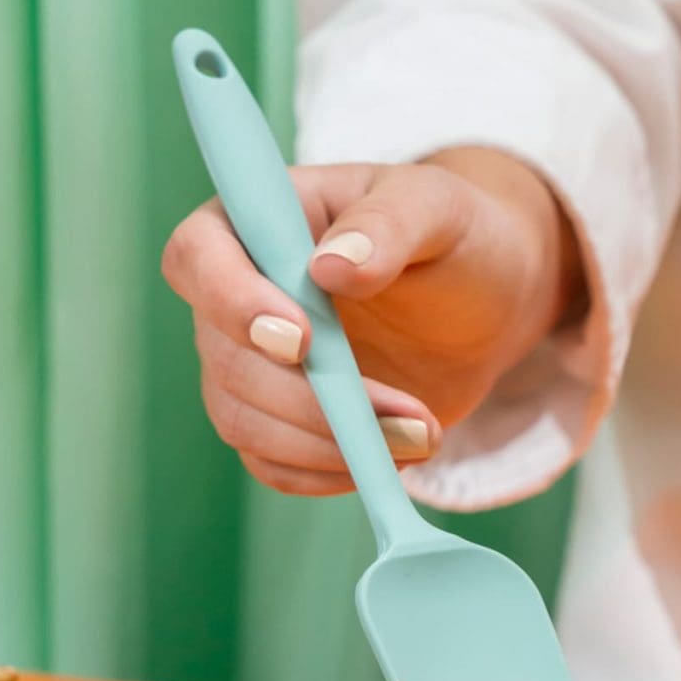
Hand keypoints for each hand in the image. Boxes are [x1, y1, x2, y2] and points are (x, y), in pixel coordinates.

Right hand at [161, 147, 581, 494]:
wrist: (483, 305)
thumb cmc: (454, 237)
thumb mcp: (439, 208)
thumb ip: (388, 224)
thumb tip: (330, 267)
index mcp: (258, 221)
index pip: (197, 255)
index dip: (231, 302)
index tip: (302, 342)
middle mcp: (235, 294)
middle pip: (225, 359)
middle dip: (311, 400)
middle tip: (410, 418)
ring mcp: (249, 364)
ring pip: (243, 421)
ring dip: (327, 445)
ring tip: (421, 438)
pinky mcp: (276, 421)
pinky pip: (271, 464)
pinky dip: (327, 472)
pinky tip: (390, 459)